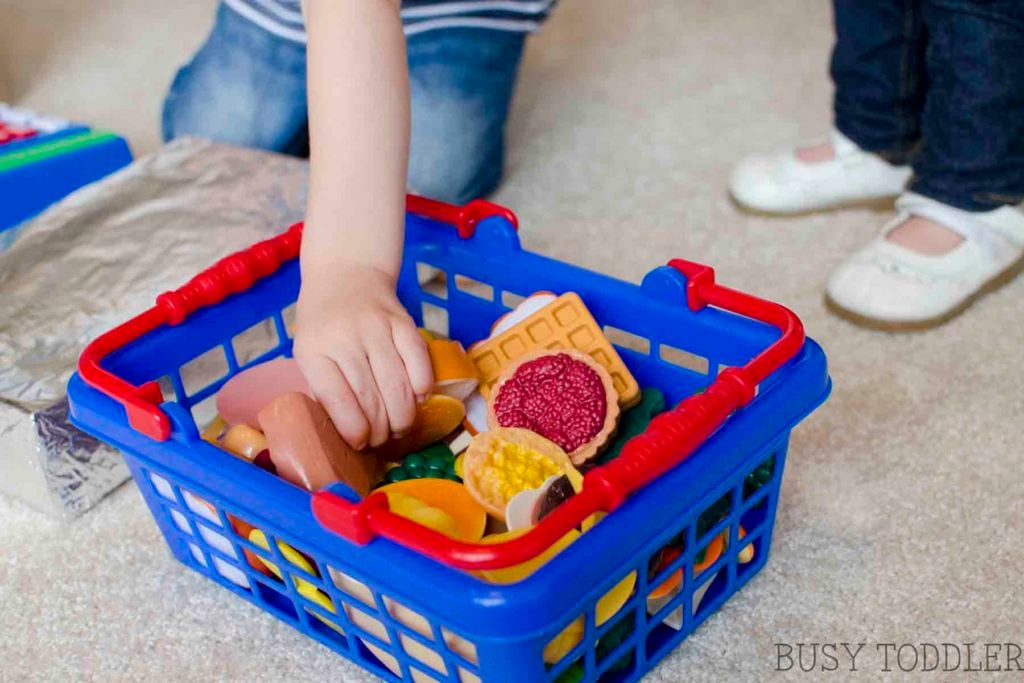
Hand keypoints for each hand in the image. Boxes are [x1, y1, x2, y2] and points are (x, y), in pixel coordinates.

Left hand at [293, 263, 432, 449]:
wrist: (344, 273)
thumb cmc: (322, 323)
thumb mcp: (308, 352)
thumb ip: (326, 387)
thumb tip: (351, 431)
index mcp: (315, 350)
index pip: (337, 399)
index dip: (353, 429)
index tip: (360, 444)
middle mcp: (346, 338)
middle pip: (371, 397)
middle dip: (380, 429)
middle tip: (381, 440)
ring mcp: (377, 328)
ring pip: (398, 384)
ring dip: (402, 416)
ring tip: (400, 428)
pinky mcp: (403, 321)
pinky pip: (419, 360)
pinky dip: (422, 386)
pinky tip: (418, 399)